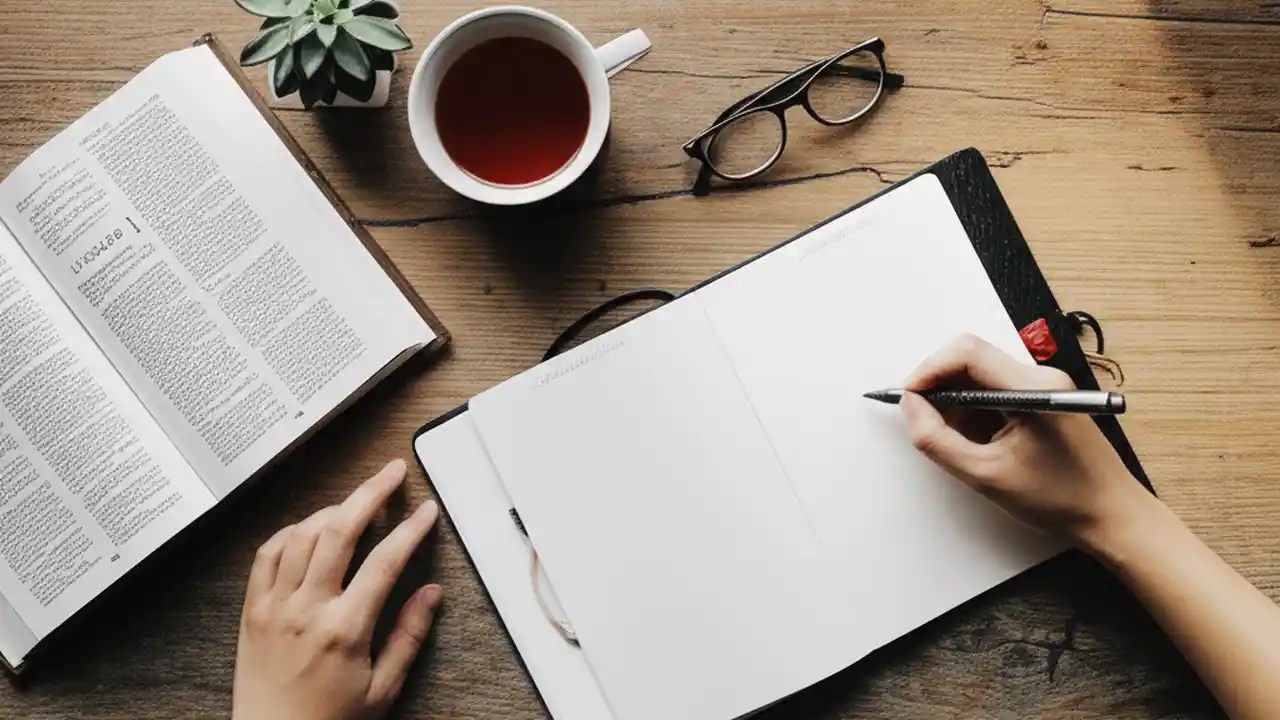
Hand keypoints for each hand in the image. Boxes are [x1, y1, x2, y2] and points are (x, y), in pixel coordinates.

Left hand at [232, 459, 441, 719]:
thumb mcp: (382, 690)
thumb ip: (408, 637)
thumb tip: (431, 594)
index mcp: (345, 630)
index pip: (385, 561)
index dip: (411, 529)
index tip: (426, 511)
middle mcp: (306, 609)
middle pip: (340, 531)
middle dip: (370, 493)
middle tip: (391, 472)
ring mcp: (274, 606)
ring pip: (302, 535)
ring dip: (332, 510)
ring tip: (356, 503)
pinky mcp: (251, 611)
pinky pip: (266, 555)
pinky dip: (289, 533)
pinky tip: (308, 529)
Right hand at [898, 334, 1154, 553]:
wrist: (1112, 516)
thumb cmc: (1063, 499)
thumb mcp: (986, 476)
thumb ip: (938, 440)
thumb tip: (911, 409)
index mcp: (1034, 388)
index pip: (967, 352)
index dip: (928, 371)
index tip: (909, 398)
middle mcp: (1041, 377)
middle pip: (970, 360)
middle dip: (939, 389)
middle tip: (926, 425)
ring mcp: (1043, 387)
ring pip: (978, 377)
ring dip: (956, 405)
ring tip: (963, 446)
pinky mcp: (1041, 400)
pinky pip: (994, 393)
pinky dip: (974, 414)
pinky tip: (981, 446)